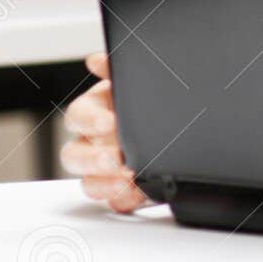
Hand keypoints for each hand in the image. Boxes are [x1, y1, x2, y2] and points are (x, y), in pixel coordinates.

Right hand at [60, 52, 151, 212]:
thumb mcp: (141, 81)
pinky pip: (113, 201)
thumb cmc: (155, 101)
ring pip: (88, 182)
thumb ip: (116, 70)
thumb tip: (96, 60)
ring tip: (129, 179)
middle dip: (93, 158)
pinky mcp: (120, 191)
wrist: (189, 128)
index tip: (109, 122)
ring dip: (104, 183)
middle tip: (116, 158)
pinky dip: (124, 199)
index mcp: (96, 110)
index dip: (90, 121)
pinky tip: (137, 194)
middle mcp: (94, 141)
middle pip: (73, 155)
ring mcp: (104, 170)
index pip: (78, 116)